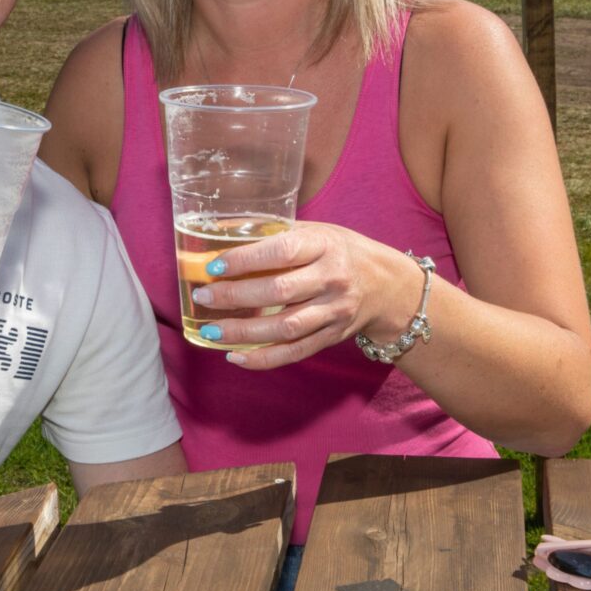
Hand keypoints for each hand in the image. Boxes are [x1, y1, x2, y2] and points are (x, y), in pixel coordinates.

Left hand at [188, 223, 413, 367]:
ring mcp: (334, 312)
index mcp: (325, 245)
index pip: (282, 251)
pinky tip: (234, 357)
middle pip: (279, 291)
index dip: (246, 259)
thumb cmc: (340, 251)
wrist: (387, 286)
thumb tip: (219, 232)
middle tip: (204, 297)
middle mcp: (332, 279)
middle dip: (236, 296)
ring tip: (211, 331)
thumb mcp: (315, 231)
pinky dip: (263, 359)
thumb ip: (274, 232)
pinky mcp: (332, 337)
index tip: (215, 266)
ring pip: (285, 327)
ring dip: (244, 332)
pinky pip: (295, 352)